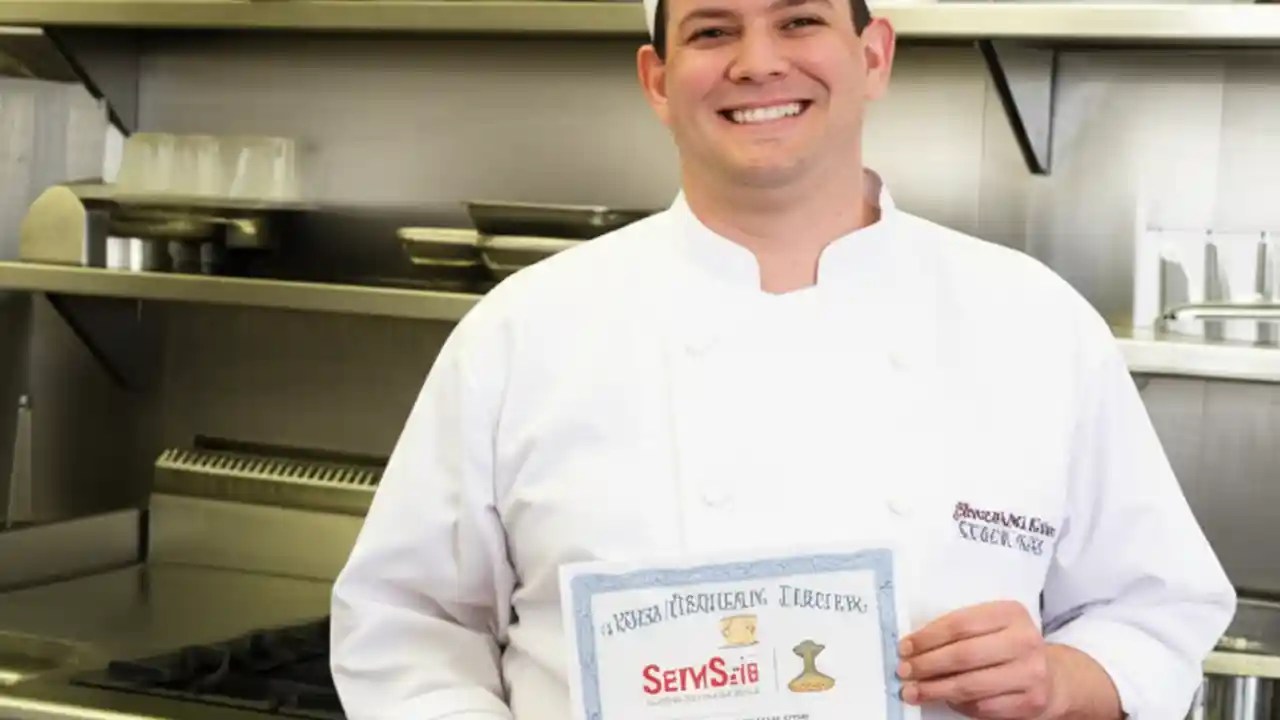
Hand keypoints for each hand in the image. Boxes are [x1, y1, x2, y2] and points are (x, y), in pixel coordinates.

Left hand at [897, 600, 1058, 718]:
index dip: (927, 637)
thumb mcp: (993, 626)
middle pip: (963, 655)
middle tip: (903, 671)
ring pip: (970, 685)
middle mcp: (1024, 641)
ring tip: (911, 691)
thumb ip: (961, 630)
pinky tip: (942, 699)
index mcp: (1010, 613)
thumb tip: (913, 646)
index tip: (904, 647)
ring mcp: (1030, 673)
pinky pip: (982, 707)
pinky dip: (957, 704)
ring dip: (934, 689)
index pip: (959, 624)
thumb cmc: (1008, 646)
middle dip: (926, 665)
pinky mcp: (1030, 702)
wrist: (1053, 677)